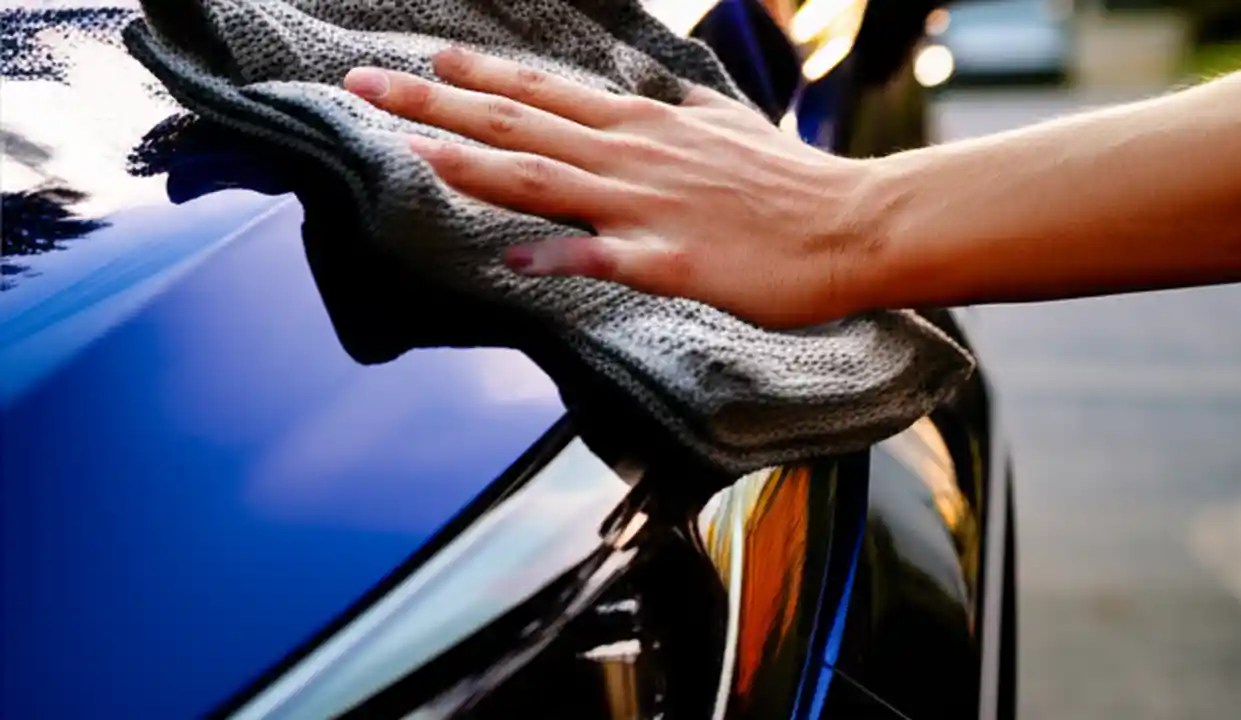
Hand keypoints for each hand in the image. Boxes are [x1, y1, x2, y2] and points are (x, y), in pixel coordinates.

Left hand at [343, 48, 877, 327]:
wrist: (852, 226)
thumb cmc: (792, 183)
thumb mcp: (728, 126)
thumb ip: (681, 111)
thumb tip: (656, 93)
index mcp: (643, 123)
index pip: (544, 89)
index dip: (478, 74)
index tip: (424, 57)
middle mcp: (631, 155)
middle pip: (518, 124)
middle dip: (435, 103)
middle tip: (366, 84)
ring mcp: (646, 206)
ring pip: (541, 180)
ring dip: (470, 163)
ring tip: (407, 149)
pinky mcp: (669, 261)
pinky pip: (599, 260)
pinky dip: (553, 260)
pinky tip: (509, 263)